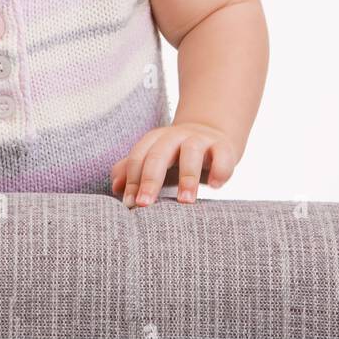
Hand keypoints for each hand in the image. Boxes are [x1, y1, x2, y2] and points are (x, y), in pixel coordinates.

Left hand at [110, 123, 237, 207]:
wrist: (212, 134)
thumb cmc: (177, 156)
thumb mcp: (155, 161)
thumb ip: (132, 171)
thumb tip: (115, 187)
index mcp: (155, 140)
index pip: (139, 157)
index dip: (132, 179)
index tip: (130, 204)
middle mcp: (175, 136)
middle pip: (159, 153)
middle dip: (150, 179)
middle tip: (144, 204)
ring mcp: (200, 140)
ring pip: (191, 152)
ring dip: (187, 177)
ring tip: (185, 201)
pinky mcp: (223, 147)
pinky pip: (222, 156)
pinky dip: (219, 169)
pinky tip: (215, 186)